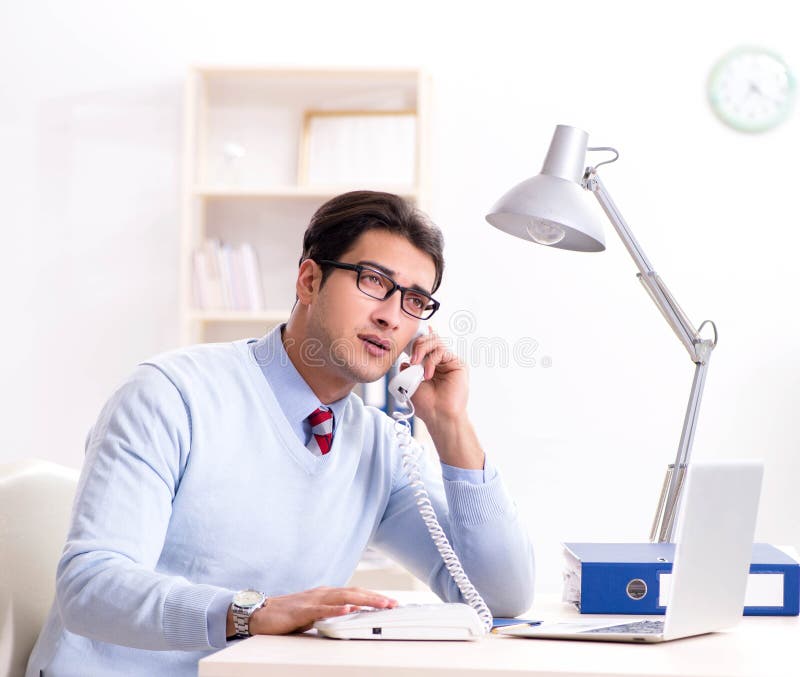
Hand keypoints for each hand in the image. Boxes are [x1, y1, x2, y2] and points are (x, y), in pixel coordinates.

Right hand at [234, 586, 397, 635]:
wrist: (260, 613)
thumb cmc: (285, 615)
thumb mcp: (313, 614)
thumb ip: (329, 613)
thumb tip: (348, 617)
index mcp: (326, 594)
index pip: (355, 593)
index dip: (373, 597)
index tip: (390, 603)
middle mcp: (322, 594)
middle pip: (355, 593)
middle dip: (376, 598)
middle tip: (394, 604)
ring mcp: (313, 600)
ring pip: (344, 598)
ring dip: (365, 601)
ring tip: (381, 605)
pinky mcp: (302, 610)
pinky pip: (323, 609)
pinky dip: (337, 609)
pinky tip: (349, 610)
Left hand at [403, 328, 484, 469]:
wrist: (439, 416)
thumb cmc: (426, 404)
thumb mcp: (410, 383)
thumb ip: (408, 369)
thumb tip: (405, 360)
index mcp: (431, 364)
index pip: (426, 345)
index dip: (417, 340)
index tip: (406, 341)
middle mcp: (442, 361)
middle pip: (430, 340)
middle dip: (418, 345)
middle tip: (411, 359)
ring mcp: (450, 362)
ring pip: (436, 342)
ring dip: (422, 350)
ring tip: (416, 364)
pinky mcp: (458, 364)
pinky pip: (442, 352)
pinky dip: (431, 361)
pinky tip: (427, 374)